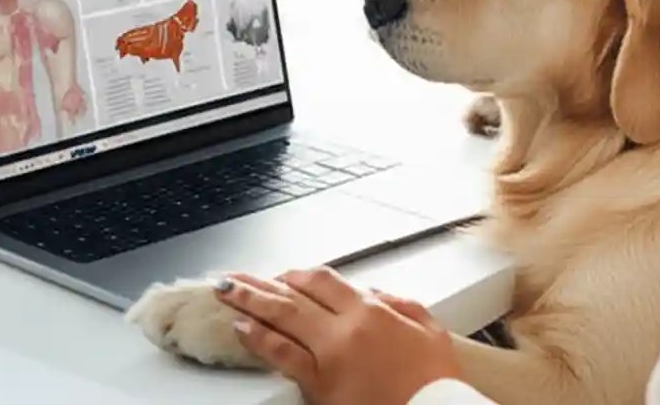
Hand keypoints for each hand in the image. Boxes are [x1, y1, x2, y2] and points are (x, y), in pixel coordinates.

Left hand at [214, 267, 461, 404]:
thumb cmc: (434, 383)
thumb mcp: (431, 332)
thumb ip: (402, 305)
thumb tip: (374, 293)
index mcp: (371, 312)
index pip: (324, 281)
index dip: (298, 274)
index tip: (283, 275)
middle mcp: (345, 328)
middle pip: (293, 295)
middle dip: (260, 283)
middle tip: (235, 277)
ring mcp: (329, 355)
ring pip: (281, 319)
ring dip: (249, 302)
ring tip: (225, 292)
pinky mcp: (320, 384)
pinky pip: (282, 356)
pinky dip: (260, 339)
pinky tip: (242, 329)